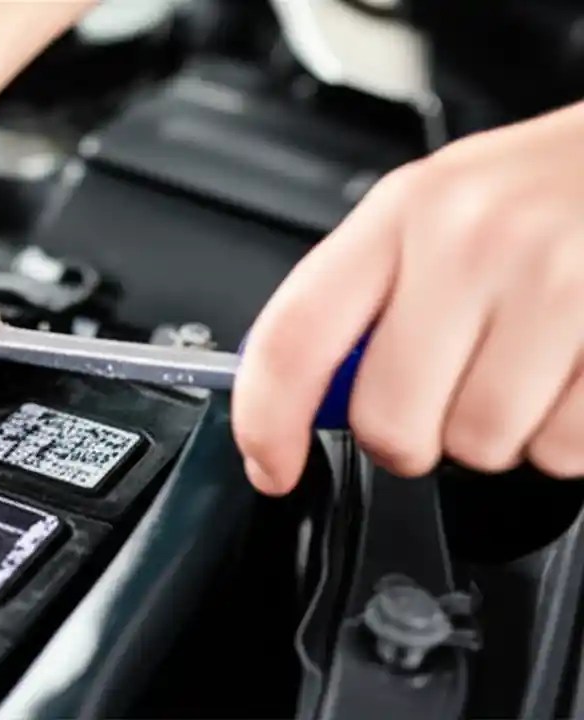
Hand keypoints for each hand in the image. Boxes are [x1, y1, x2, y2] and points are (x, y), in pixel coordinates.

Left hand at [234, 102, 583, 492]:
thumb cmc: (551, 192)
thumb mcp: (442, 209)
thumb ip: (369, 297)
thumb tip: (310, 396)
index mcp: (407, 209)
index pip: (295, 336)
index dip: (265, 420)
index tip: (269, 465)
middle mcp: (473, 240)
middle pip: (389, 419)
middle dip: (411, 435)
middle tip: (446, 392)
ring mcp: (557, 286)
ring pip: (478, 446)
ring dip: (499, 433)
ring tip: (529, 364)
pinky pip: (563, 450)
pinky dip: (566, 436)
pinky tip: (574, 371)